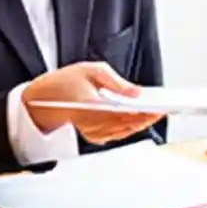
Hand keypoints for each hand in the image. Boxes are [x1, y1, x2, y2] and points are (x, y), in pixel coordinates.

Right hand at [21, 62, 163, 144]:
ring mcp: (92, 133)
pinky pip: (118, 134)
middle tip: (164, 110)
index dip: (142, 112)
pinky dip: (131, 127)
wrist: (42, 100)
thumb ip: (116, 82)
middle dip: (147, 118)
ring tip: (158, 112)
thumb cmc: (64, 82)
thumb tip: (136, 93)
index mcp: (88, 105)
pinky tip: (143, 118)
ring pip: (124, 132)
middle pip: (126, 125)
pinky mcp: (94, 136)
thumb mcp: (91, 70)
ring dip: (142, 124)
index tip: (158, 108)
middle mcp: (90, 123)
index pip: (121, 113)